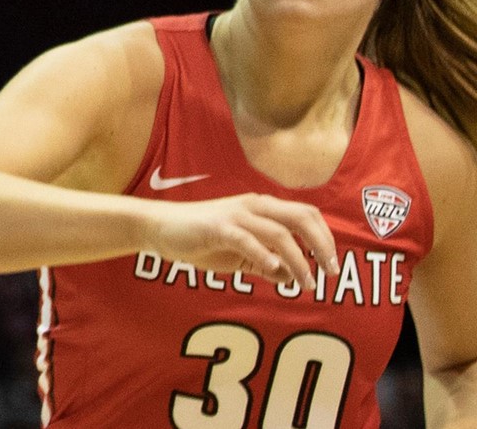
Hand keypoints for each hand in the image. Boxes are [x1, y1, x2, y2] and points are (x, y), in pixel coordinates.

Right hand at [141, 193, 340, 287]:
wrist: (159, 227)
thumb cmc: (200, 239)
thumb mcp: (239, 253)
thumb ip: (265, 263)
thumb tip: (290, 278)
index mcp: (262, 207)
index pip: (307, 214)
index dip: (326, 238)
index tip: (330, 264)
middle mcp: (254, 206)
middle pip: (302, 218)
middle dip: (323, 246)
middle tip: (330, 272)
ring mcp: (236, 215)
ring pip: (280, 234)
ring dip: (299, 261)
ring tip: (306, 283)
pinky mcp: (217, 227)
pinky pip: (248, 240)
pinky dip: (265, 256)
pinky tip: (274, 272)